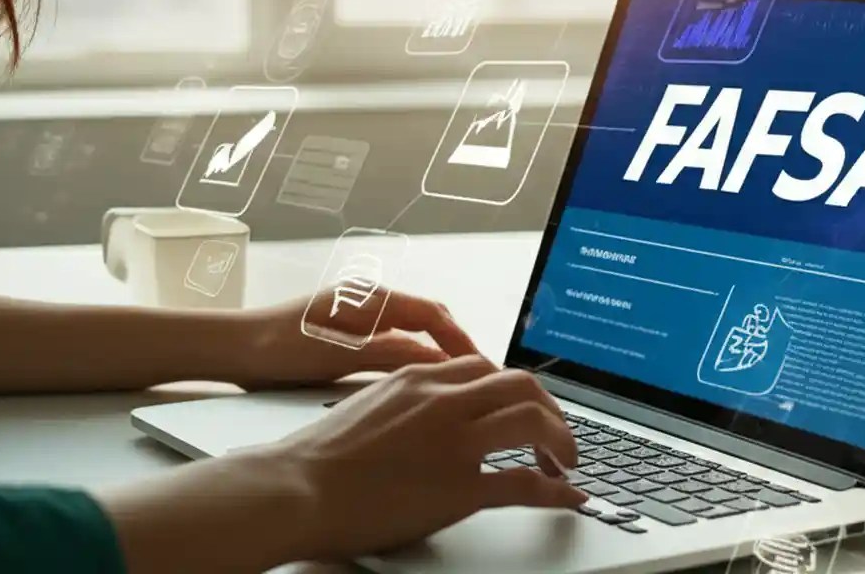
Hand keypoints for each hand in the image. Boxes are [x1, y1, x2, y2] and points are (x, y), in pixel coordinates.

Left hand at [235, 287, 479, 387]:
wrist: (234, 349)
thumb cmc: (282, 349)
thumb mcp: (342, 355)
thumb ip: (391, 354)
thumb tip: (438, 360)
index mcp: (371, 298)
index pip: (432, 314)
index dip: (461, 340)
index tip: (484, 366)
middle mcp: (369, 301)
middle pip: (426, 320)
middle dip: (453, 346)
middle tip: (477, 378)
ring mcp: (357, 317)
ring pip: (408, 334)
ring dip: (432, 355)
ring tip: (454, 385)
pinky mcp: (345, 335)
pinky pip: (389, 343)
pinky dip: (409, 361)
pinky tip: (414, 384)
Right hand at [246, 355, 586, 560]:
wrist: (297, 487)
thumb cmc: (320, 456)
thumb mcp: (369, 405)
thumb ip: (408, 401)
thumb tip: (428, 416)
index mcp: (420, 378)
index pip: (486, 368)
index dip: (513, 390)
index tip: (523, 408)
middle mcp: (443, 399)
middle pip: (520, 384)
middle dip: (549, 407)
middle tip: (556, 432)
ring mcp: (454, 441)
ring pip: (532, 420)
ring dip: (561, 439)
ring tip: (567, 461)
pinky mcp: (458, 487)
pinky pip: (524, 482)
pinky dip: (556, 490)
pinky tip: (568, 496)